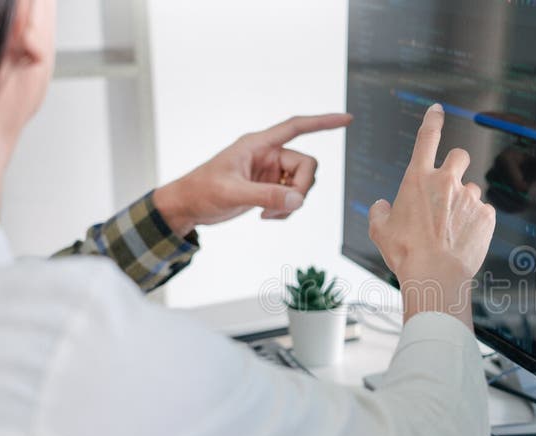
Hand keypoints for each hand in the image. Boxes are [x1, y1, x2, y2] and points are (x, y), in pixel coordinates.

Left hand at [152, 113, 352, 236]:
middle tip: (285, 206)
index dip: (323, 122)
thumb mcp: (232, 193)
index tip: (347, 119)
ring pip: (302, 184)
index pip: (296, 126)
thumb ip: (267, 196)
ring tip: (268, 214)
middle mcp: (268, 155)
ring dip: (292, 203)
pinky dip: (286, 210)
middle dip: (301, 188)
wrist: (188, 206)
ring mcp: (271, 172)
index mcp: (258, 144)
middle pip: (307, 165)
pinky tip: (267, 216)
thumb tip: (298, 201)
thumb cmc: (201, 191)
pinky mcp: (270, 188)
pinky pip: (293, 197)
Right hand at [368, 105, 496, 328]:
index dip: (433, 120)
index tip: (438, 110)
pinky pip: (483, 212)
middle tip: (449, 184)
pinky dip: (475, 222)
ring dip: (463, 202)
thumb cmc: (405, 252)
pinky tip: (464, 238)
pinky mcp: (486, 215)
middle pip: (460, 155)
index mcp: (418, 179)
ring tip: (451, 228)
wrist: (436, 274)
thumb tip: (382, 206)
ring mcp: (469, 197)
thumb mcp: (380, 230)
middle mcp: (446, 182)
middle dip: (456, 164)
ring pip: (471, 189)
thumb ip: (379, 211)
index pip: (426, 138)